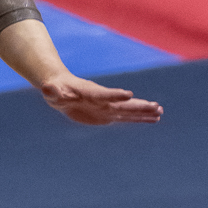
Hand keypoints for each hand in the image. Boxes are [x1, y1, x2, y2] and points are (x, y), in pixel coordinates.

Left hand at [39, 73, 162, 124]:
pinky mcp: (108, 114)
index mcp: (89, 93)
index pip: (103, 94)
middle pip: (122, 104)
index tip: (129, 94)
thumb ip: (51, 91)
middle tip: (156, 106)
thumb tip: (47, 88)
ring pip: (128, 110)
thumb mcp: (51, 91)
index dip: (114, 95)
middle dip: (138, 105)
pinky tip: (154, 119)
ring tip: (160, 111)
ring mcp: (107, 107)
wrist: (61, 90)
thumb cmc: (54, 90)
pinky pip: (126, 117)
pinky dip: (139, 118)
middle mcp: (102, 100)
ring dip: (143, 111)